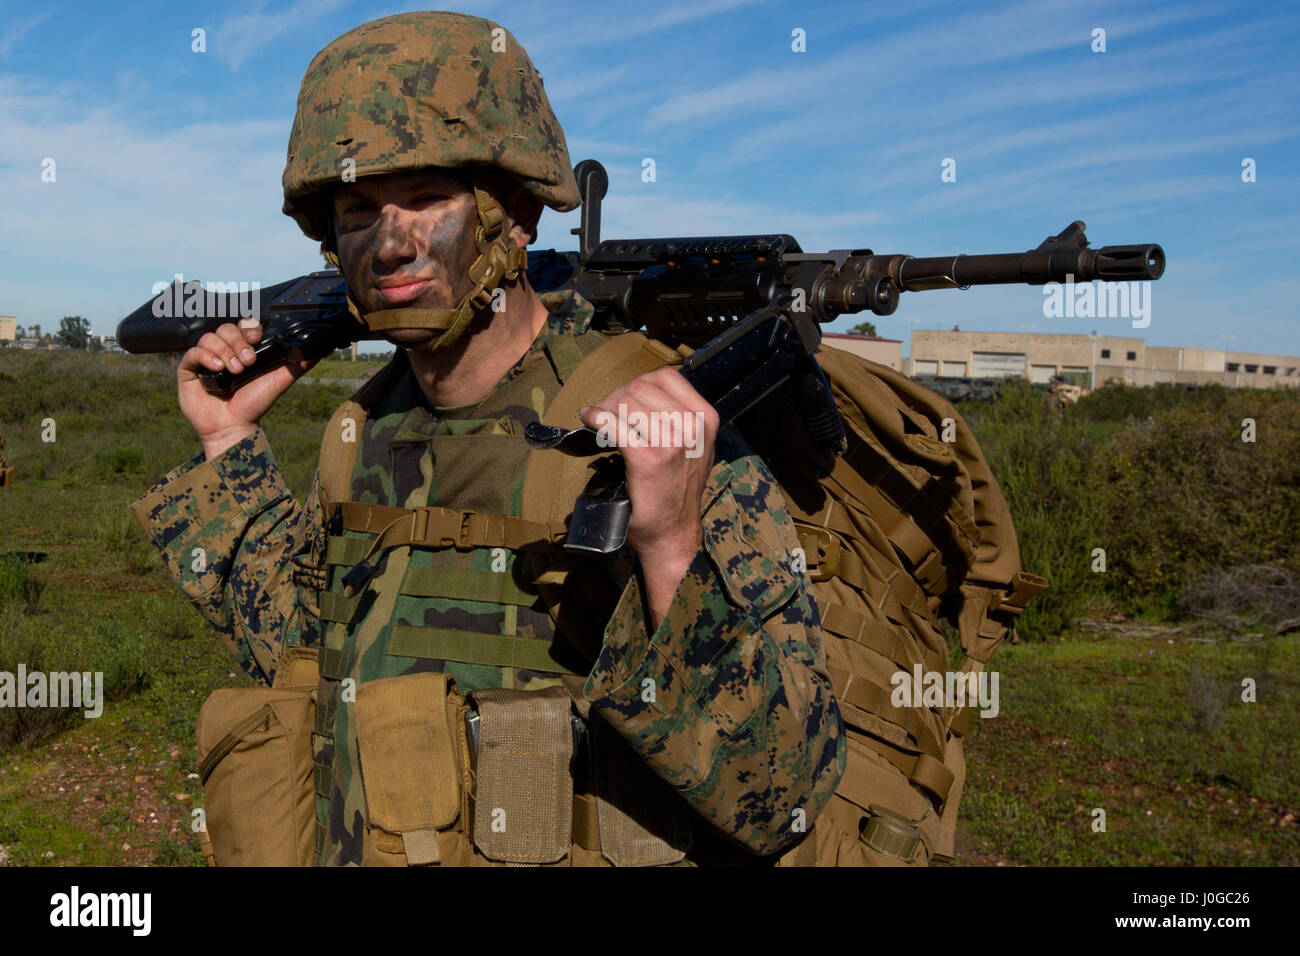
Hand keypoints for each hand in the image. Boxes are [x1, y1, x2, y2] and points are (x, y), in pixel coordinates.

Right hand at [177, 319, 319, 459]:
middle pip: (226, 328)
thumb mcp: (280, 381)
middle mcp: (223, 350)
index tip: (257, 337)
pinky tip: (218, 368)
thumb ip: (298, 364)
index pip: (242, 325)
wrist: (234, 426)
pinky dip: (206, 356)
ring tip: (235, 371)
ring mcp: (205, 359)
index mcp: (243, 349)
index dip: (249, 327)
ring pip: (210, 337)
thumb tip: (320, 350)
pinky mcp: (189, 370)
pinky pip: (192, 351)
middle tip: (248, 362)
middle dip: (238, 342)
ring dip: (225, 351)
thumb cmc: (255, 404)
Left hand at [579, 367, 718, 627]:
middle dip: (616, 397)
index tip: (624, 399)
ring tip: (598, 420)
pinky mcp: (648, 459)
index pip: (666, 377)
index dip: (637, 383)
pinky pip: (614, 425)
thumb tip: (640, 393)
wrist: (673, 532)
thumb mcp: (695, 446)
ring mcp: (671, 442)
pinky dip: (596, 418)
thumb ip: (679, 417)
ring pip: (625, 403)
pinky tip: (589, 420)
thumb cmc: (677, 490)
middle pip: (641, 388)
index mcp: (706, 418)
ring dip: (605, 408)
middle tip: (605, 413)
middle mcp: (692, 427)